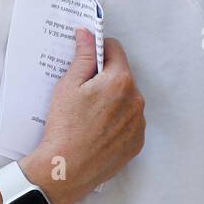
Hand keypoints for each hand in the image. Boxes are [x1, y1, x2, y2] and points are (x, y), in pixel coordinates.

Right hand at [23, 29, 144, 203]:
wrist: (66, 169)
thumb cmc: (64, 127)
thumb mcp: (68, 85)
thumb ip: (83, 56)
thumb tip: (88, 34)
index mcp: (120, 81)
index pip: (115, 50)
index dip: (99, 49)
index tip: (87, 57)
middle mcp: (136, 100)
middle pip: (122, 75)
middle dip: (105, 77)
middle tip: (83, 91)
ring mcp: (138, 122)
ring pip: (127, 99)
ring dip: (113, 99)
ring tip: (89, 113)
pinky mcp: (137, 141)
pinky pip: (129, 121)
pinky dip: (117, 120)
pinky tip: (97, 128)